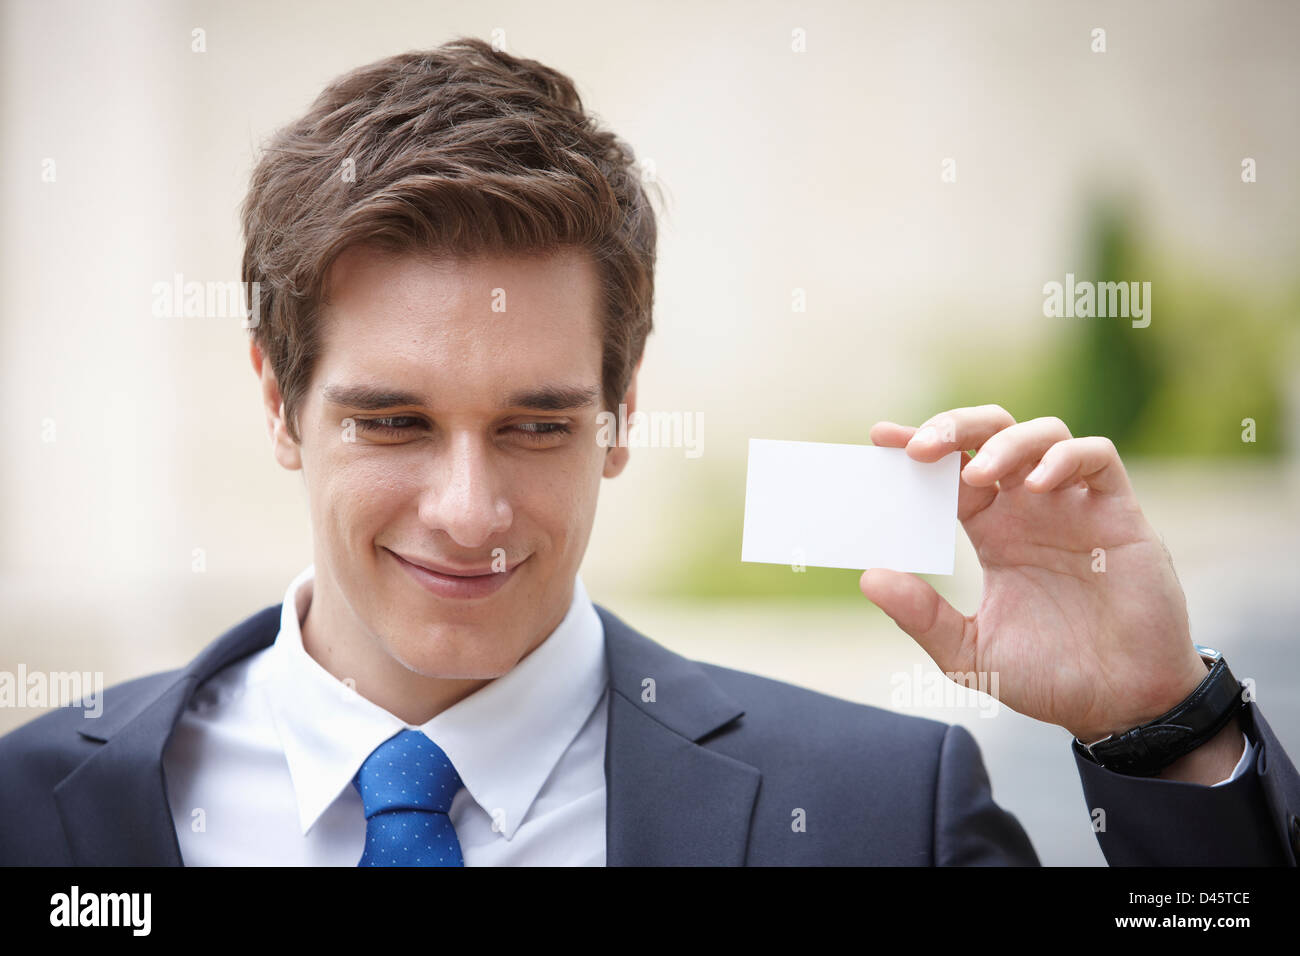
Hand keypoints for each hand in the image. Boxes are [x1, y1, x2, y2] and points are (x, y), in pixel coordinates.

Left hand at [860, 404, 1211, 745]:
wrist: (1120, 705)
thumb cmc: (1049, 676)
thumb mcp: (970, 653)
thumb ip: (922, 617)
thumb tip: (869, 577)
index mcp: (992, 530)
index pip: (950, 470)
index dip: (918, 446)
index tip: (880, 438)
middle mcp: (1029, 508)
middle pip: (992, 434)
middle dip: (955, 426)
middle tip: (919, 446)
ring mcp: (1075, 506)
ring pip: (1044, 435)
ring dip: (1006, 442)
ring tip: (978, 474)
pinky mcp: (1119, 515)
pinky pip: (1098, 459)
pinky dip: (1066, 458)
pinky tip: (1037, 485)